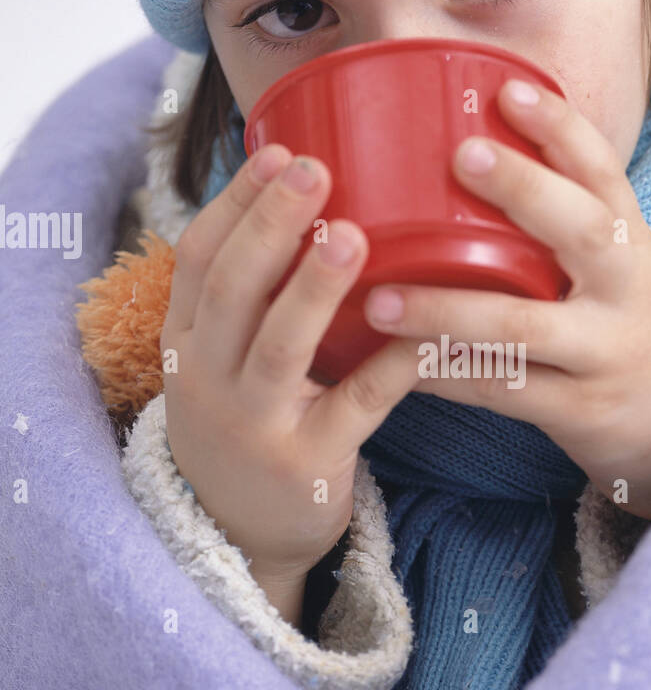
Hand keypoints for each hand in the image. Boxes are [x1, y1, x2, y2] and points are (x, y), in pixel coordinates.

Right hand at [160, 143, 423, 591]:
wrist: (240, 536)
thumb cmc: (249, 423)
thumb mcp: (223, 362)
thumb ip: (253, 298)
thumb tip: (311, 200)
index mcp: (188, 340)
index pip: (199, 258)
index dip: (236, 203)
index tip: (278, 152)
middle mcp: (209, 379)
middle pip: (231, 290)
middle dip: (271, 224)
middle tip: (315, 169)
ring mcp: (254, 425)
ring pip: (281, 346)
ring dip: (314, 287)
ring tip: (350, 234)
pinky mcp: (308, 464)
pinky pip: (354, 405)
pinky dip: (390, 363)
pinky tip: (423, 330)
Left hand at [361, 78, 650, 518]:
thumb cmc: (626, 316)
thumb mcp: (618, 259)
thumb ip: (561, 216)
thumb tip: (462, 146)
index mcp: (629, 239)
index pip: (603, 172)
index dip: (561, 128)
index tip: (508, 91)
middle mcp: (625, 288)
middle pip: (581, 231)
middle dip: (524, 189)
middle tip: (459, 156)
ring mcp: (605, 352)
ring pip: (522, 327)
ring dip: (446, 311)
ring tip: (379, 300)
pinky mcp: (581, 410)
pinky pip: (503, 391)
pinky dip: (447, 378)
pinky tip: (399, 365)